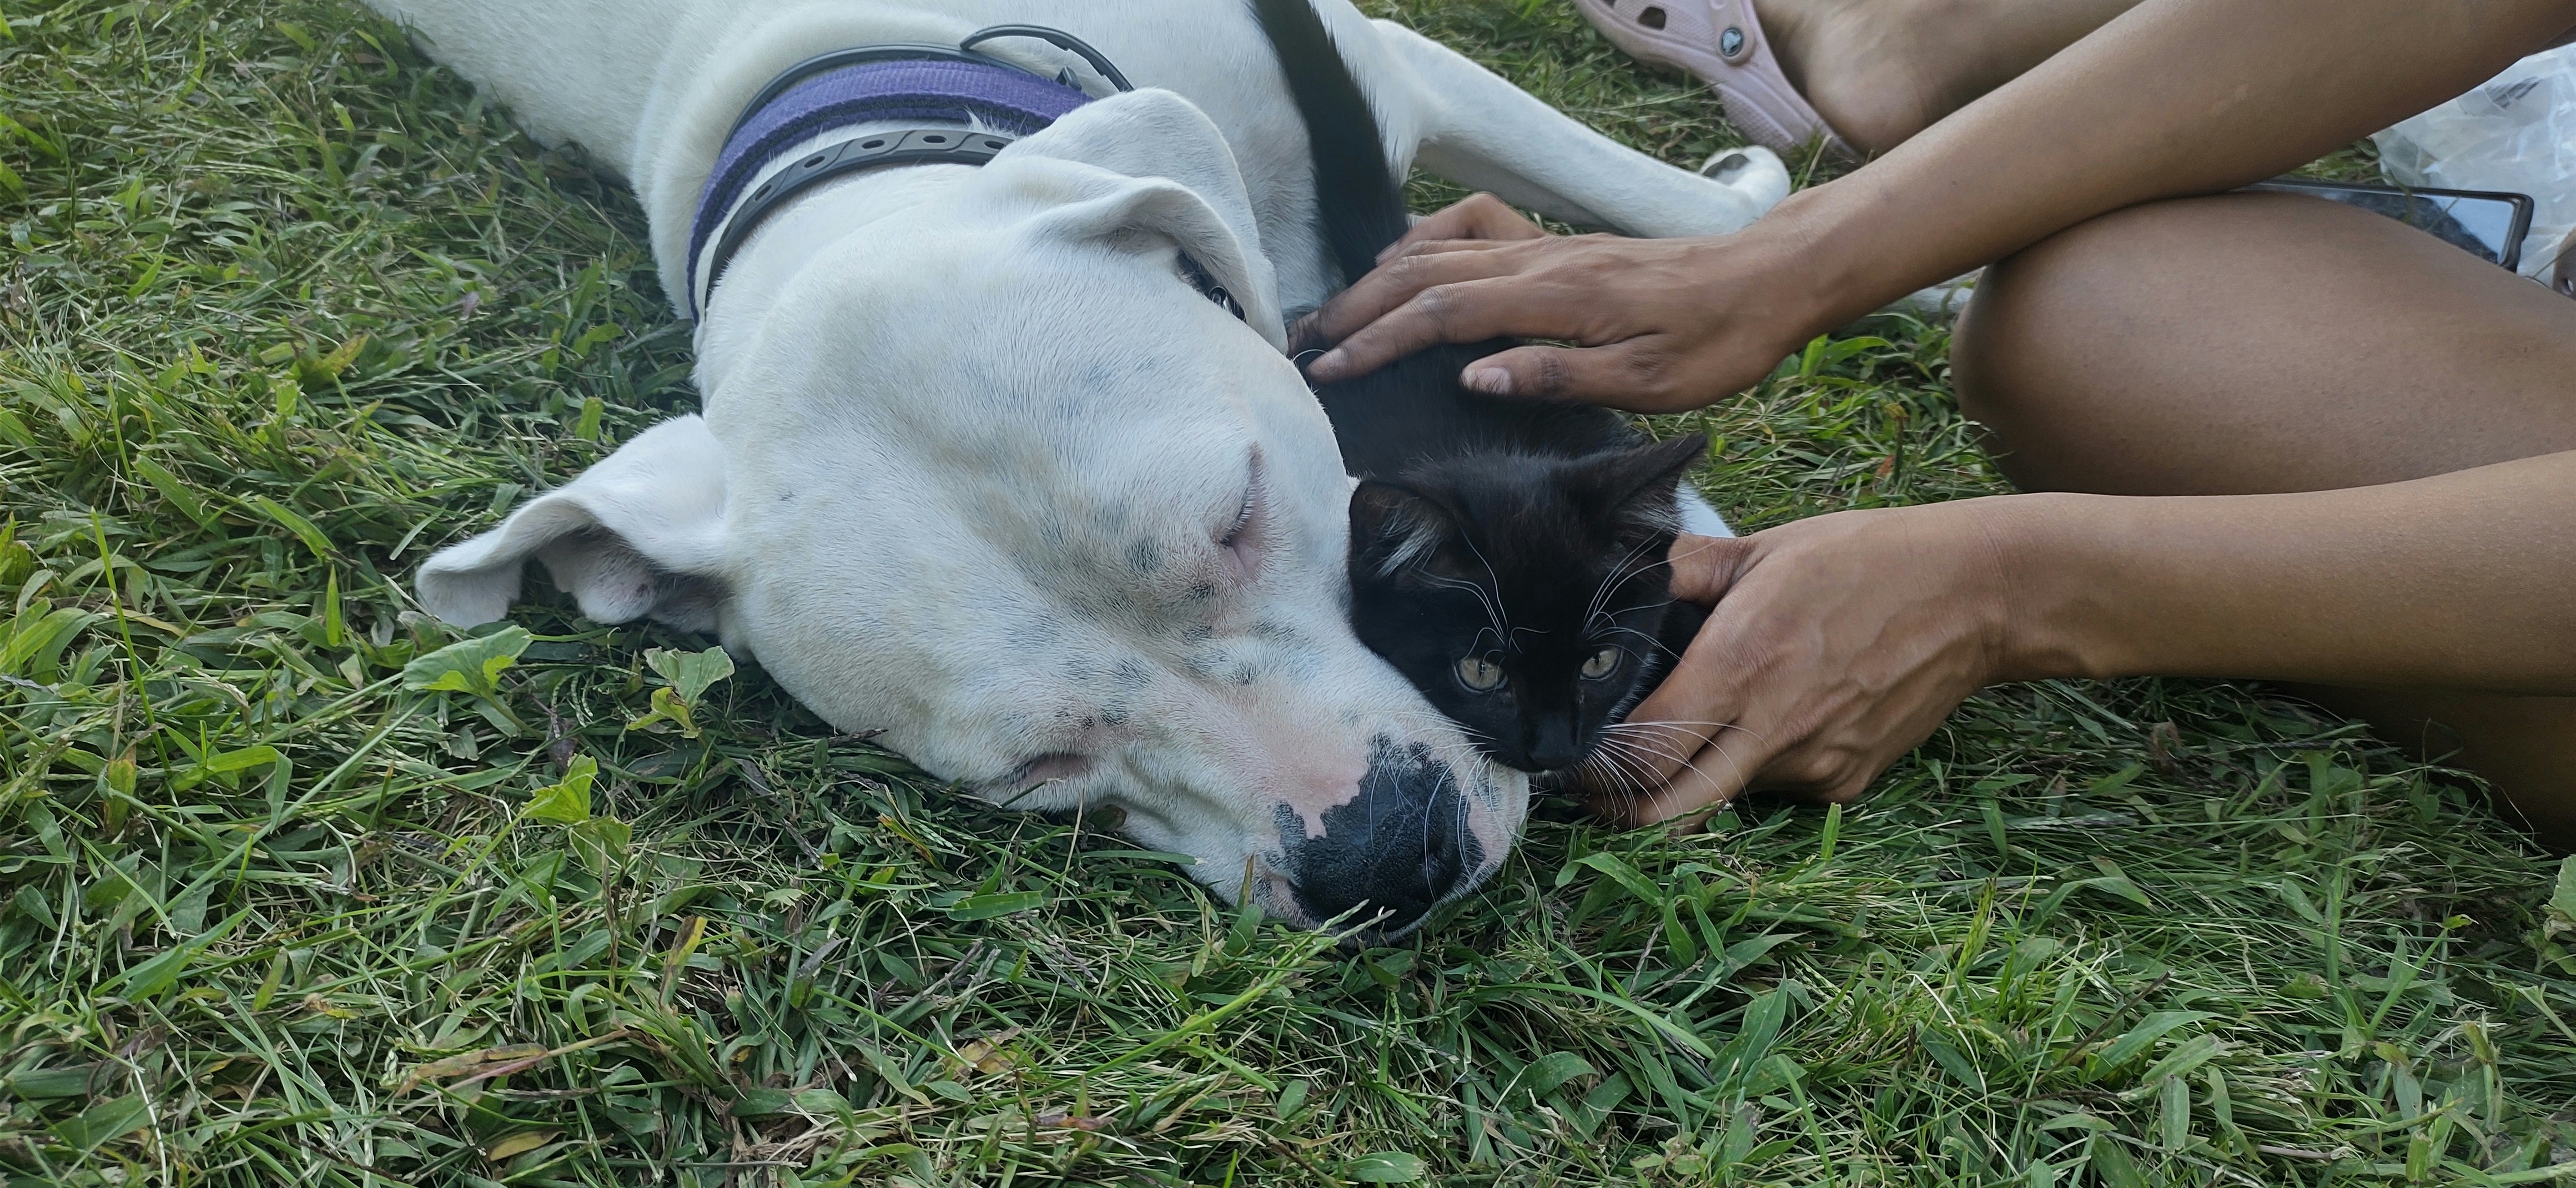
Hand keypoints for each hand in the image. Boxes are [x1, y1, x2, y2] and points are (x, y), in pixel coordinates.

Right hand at [1295, 193, 1826, 412]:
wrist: (1769, 280)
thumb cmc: (1717, 341)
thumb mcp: (1647, 381)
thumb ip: (1555, 375)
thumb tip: (1470, 376)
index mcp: (1557, 297)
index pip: (1443, 314)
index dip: (1379, 342)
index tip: (1331, 371)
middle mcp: (1542, 259)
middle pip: (1423, 274)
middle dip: (1357, 310)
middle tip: (1307, 348)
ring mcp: (1548, 244)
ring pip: (1441, 248)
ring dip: (1379, 278)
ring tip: (1336, 314)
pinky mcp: (1559, 244)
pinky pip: (1476, 226)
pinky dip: (1428, 240)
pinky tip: (1407, 263)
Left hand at [1585, 506, 2018, 824]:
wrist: (1978, 595)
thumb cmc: (1866, 559)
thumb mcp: (1764, 547)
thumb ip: (1683, 567)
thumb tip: (1621, 568)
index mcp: (1738, 666)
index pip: (1641, 747)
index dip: (1594, 762)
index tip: (1572, 754)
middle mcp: (1771, 728)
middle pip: (1669, 812)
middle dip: (1620, 810)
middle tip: (1596, 788)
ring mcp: (1814, 763)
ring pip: (1725, 795)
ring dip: (1697, 775)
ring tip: (1698, 728)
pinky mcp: (1848, 780)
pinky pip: (1781, 787)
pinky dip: (1759, 765)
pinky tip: (1774, 716)